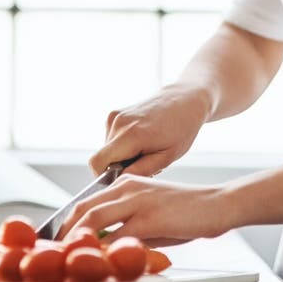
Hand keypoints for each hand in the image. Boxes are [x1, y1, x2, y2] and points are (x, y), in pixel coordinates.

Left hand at [56, 174, 232, 246]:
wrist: (216, 203)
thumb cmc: (185, 211)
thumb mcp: (150, 214)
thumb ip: (126, 226)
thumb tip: (104, 245)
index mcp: (126, 184)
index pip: (86, 202)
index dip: (67, 223)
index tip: (58, 242)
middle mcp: (127, 187)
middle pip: (82, 208)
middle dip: (64, 232)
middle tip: (54, 252)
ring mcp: (138, 200)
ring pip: (93, 217)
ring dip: (77, 239)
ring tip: (68, 257)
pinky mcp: (150, 217)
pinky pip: (118, 235)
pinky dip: (104, 248)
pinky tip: (100, 258)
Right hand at [89, 83, 212, 177]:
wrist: (185, 99)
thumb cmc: (181, 128)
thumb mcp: (167, 157)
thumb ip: (140, 171)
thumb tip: (118, 182)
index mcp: (131, 134)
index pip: (98, 163)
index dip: (106, 177)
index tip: (125, 179)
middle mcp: (119, 122)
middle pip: (102, 158)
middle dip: (118, 167)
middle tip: (144, 164)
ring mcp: (115, 116)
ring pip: (107, 149)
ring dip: (122, 156)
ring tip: (146, 151)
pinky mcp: (115, 113)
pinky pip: (110, 139)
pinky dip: (122, 145)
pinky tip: (142, 141)